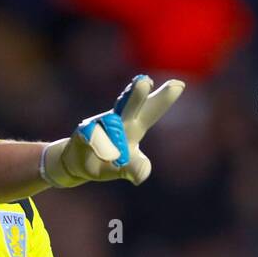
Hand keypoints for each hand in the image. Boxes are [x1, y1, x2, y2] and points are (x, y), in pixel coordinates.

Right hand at [40, 74, 183, 187]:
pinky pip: (89, 137)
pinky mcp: (83, 134)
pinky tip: (89, 138)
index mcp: (134, 125)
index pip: (152, 110)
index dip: (164, 99)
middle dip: (137, 94)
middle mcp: (119, 121)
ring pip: (109, 119)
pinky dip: (92, 139)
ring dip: (109, 119)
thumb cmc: (108, 160)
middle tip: (145, 81)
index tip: (179, 84)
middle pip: (131, 106)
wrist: (78, 161)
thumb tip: (142, 175)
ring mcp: (99, 126)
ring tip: (116, 114)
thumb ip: (135, 167)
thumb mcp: (124, 166)